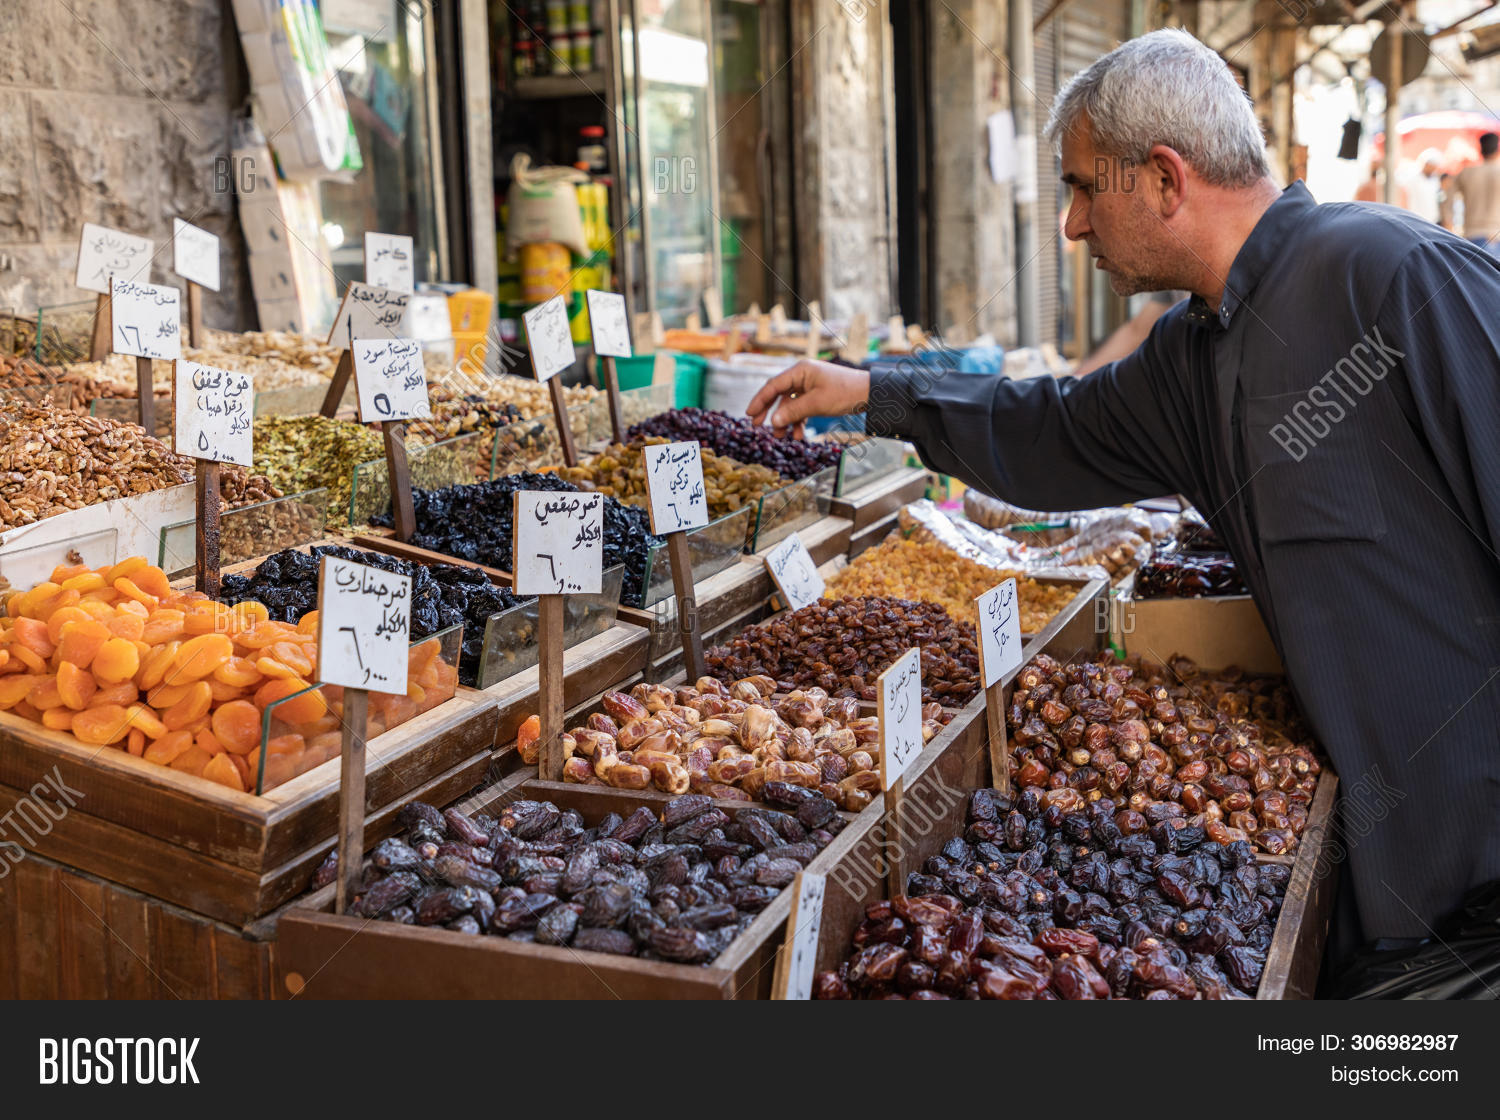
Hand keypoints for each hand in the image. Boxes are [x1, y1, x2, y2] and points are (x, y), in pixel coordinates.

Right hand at [745, 359, 870, 436]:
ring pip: (789, 404)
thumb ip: (793, 412)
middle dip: (768, 411)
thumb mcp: (817, 404)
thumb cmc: (845, 393)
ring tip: (781, 437)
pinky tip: (797, 434)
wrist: (869, 393)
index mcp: (800, 371)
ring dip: (785, 420)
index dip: (759, 400)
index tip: (749, 414)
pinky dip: (798, 420)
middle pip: (778, 394)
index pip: (773, 385)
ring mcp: (809, 385)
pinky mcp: (816, 395)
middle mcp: (802, 375)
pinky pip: (801, 408)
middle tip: (757, 426)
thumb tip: (773, 422)